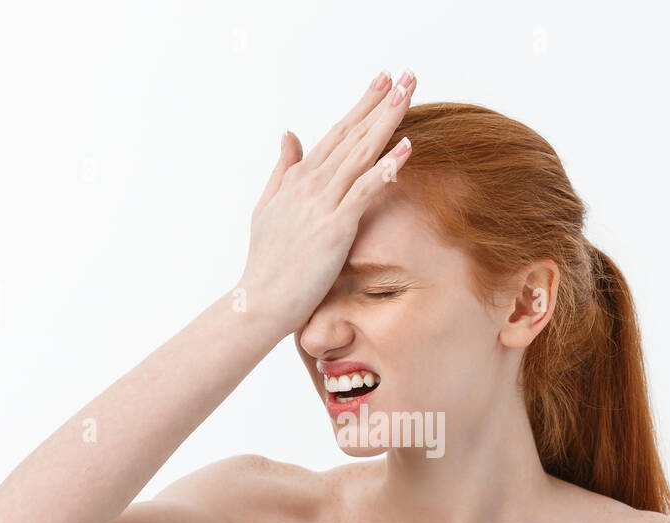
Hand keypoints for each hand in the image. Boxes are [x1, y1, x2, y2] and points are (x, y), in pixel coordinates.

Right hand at [236, 69, 417, 337]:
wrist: (259, 300)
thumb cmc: (267, 262)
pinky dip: (385, 168)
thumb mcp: (268, 207)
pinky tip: (406, 148)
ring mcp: (323, 204)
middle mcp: (312, 184)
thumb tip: (290, 133)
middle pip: (353, 135)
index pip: (337, 134)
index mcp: (300, 179)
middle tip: (406, 75)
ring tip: (409, 95)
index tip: (383, 82)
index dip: (362, 106)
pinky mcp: (334, 227)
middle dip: (381, 103)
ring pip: (361, 153)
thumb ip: (282, 169)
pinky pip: (364, 191)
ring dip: (386, 122)